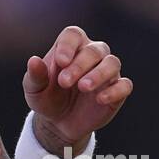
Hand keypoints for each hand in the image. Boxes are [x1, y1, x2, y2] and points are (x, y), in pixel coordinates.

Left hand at [23, 26, 132, 150]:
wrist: (59, 123)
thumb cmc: (46, 98)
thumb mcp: (34, 89)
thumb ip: (35, 75)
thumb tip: (33, 60)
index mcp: (70, 48)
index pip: (74, 34)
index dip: (68, 45)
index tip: (60, 62)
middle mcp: (92, 55)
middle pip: (94, 50)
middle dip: (79, 65)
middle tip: (64, 82)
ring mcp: (107, 72)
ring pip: (112, 63)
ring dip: (99, 73)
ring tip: (83, 87)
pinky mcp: (117, 91)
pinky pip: (125, 85)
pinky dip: (115, 90)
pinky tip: (100, 99)